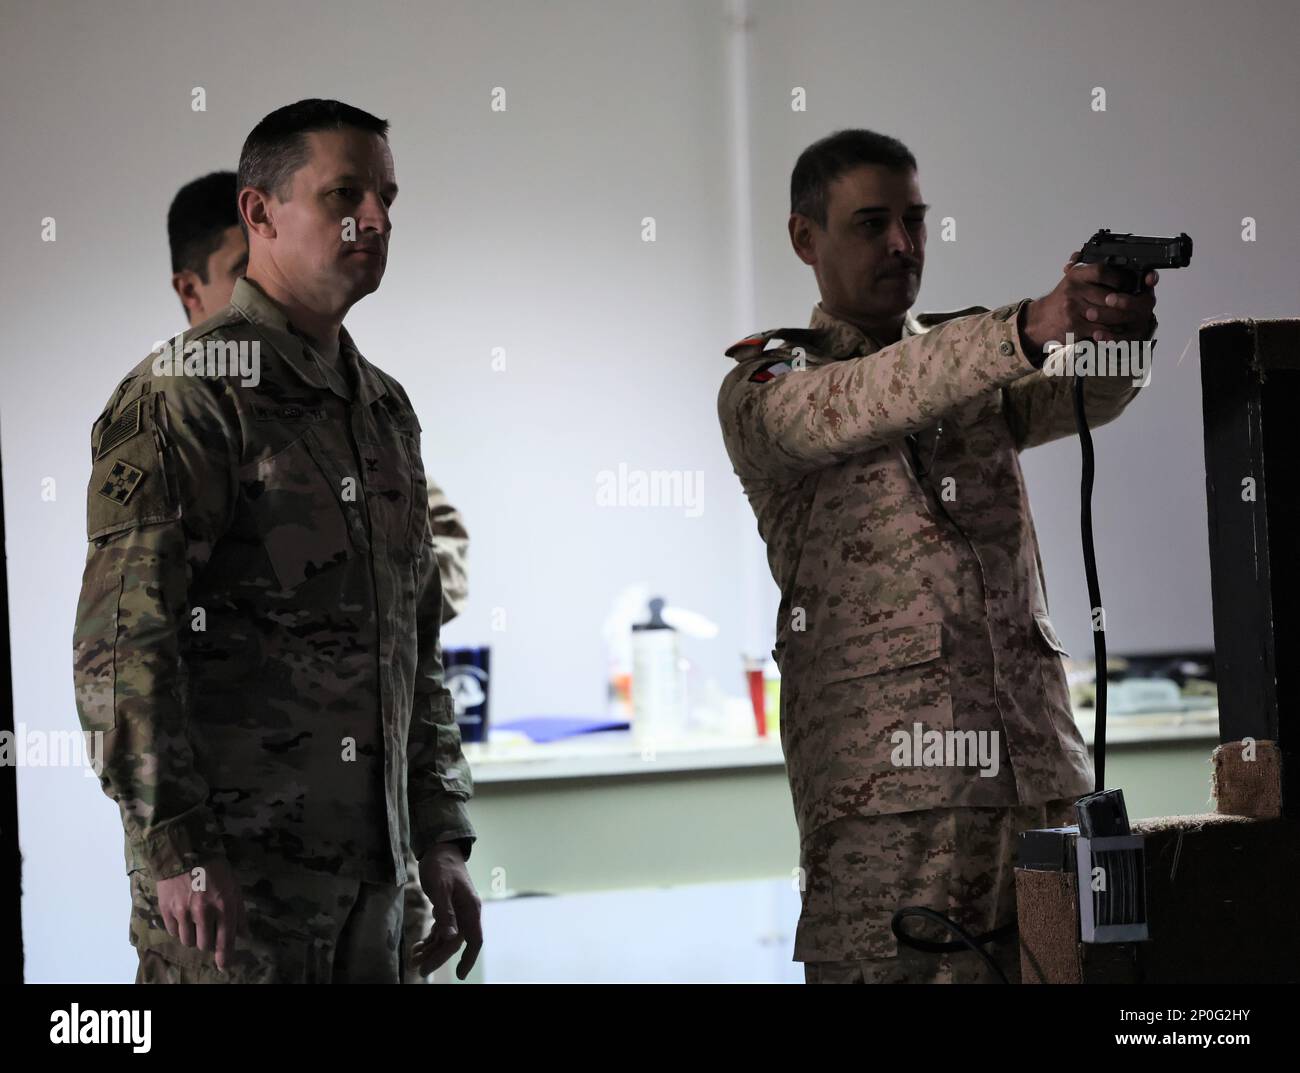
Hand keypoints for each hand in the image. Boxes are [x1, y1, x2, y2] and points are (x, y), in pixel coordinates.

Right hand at [155, 857, 245, 972]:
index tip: (225, 966)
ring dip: (192, 936)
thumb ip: (239, 912)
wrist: (184, 851)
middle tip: (208, 931)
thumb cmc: (214, 867)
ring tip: (195, 922)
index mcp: (224, 905)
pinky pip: (172, 932)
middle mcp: (204, 912)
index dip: (225, 957)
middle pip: (204, 945)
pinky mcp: (167, 910)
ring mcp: (183, 911)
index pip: (225, 940)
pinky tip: (182, 917)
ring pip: (187, 941)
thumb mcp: (234, 886)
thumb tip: (244, 935)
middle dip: (207, 942)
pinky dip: (178, 929)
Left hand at [413, 843, 482, 979]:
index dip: (469, 958)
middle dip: (438, 956)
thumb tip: (450, 937)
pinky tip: (417, 947)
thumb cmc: (441, 866)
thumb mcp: (440, 887)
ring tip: (412, 960)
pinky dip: (429, 940)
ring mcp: (457, 912)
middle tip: (419, 968)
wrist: (440, 849)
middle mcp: (466, 913)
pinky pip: (440, 931)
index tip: (460, 975)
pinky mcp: (447, 910)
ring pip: (446, 939)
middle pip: (455, 942)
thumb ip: (446, 912)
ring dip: (430, 950)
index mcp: (470, 908)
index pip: (474, 939)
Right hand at [1020, 250, 1158, 355]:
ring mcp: (1073, 308)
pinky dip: (1111, 332)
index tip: (1129, 283)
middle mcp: (1073, 289)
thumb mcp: (1073, 283)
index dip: (1119, 278)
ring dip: (1121, 319)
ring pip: (1107, 314)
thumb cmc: (1060, 302)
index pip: (1102, 271)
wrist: (1038, 321)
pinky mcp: (1074, 325)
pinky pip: (1100, 329)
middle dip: (1125, 304)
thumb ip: (1092, 276)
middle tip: (1139, 306)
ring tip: (1132, 319)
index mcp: (1076, 275)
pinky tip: (1118, 331)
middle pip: (1109, 296)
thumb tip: (1123, 271)